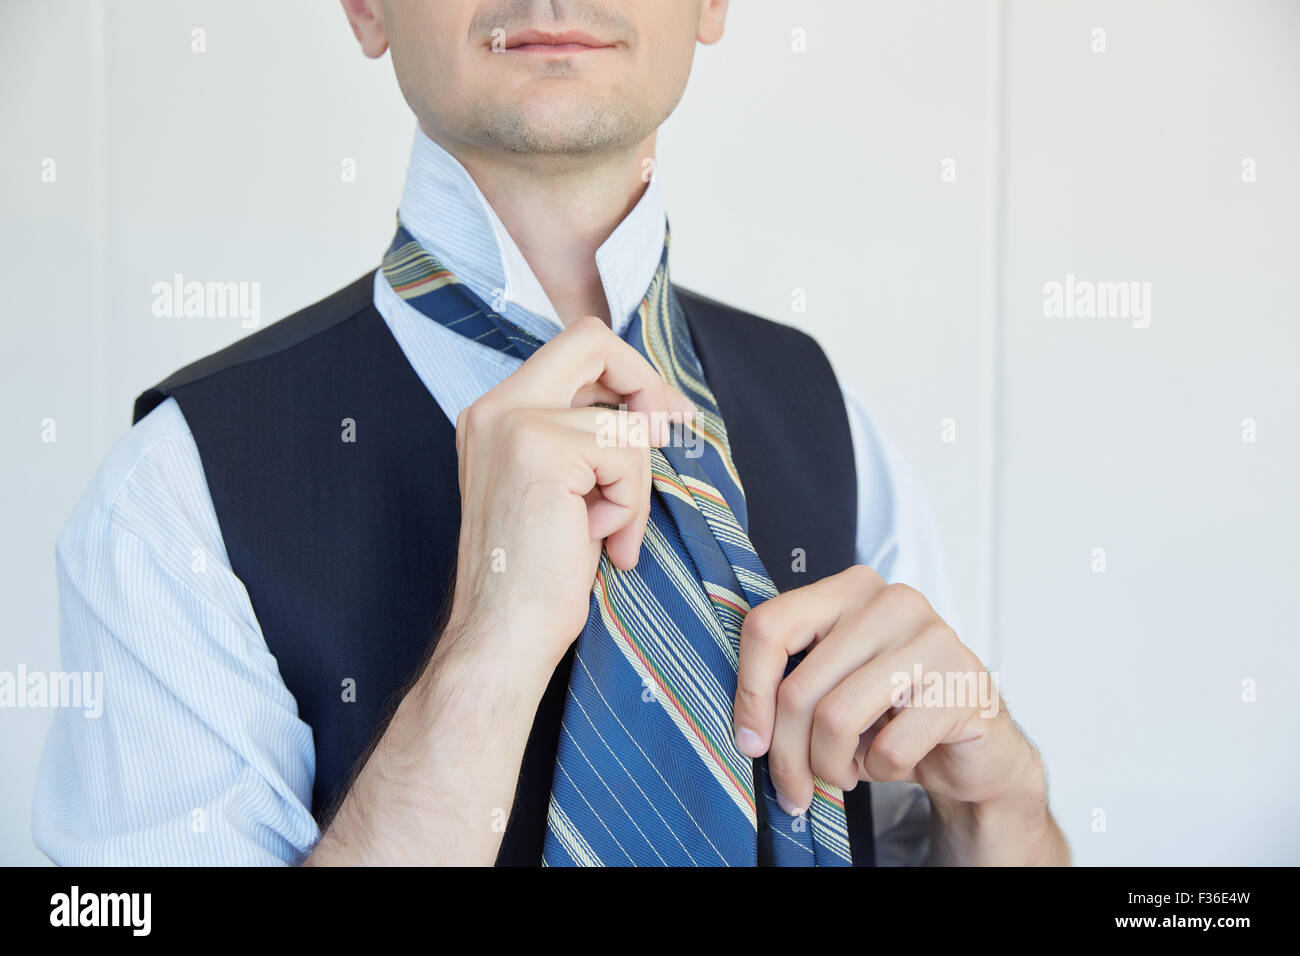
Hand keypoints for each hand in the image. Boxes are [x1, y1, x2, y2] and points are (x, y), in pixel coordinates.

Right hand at [443, 316, 694, 679]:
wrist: (502, 635)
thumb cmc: (537, 576)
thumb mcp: (571, 490)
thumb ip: (595, 439)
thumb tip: (657, 409)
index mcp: (496, 414)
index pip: (575, 348)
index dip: (628, 373)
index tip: (660, 416)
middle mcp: (495, 408)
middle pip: (591, 339)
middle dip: (645, 383)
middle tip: (671, 429)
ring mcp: (513, 423)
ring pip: (623, 421)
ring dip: (634, 485)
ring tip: (607, 533)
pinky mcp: (539, 449)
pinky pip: (626, 456)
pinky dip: (629, 505)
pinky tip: (599, 541)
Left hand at [732, 565, 1067, 863]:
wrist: (975, 746)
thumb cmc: (893, 712)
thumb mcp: (835, 684)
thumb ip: (792, 684)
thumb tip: (747, 733)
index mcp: (849, 589)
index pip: (769, 627)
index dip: (749, 693)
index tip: (750, 741)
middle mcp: (890, 601)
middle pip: (798, 688)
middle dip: (788, 755)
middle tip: (795, 788)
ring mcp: (931, 638)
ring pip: (836, 720)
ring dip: (831, 767)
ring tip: (845, 772)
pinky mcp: (961, 684)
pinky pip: (889, 749)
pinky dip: (881, 772)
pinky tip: (895, 762)